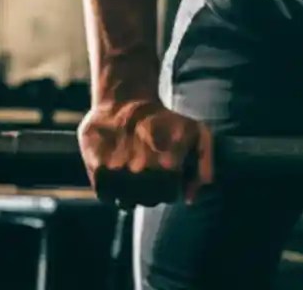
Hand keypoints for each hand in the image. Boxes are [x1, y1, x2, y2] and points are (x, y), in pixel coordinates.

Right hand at [77, 100, 213, 207]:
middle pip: (148, 201)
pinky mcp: (98, 169)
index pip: (169, 197)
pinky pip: (106, 197)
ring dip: (130, 193)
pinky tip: (116, 171)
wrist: (125, 100)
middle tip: (147, 168)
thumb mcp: (198, 134)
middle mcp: (142, 172)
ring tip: (132, 170)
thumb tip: (190, 200)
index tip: (165, 171)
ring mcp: (119, 172)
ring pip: (126, 203)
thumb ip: (204, 168)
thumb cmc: (166, 120)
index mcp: (168, 166)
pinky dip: (110, 191)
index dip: (168, 186)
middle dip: (150, 190)